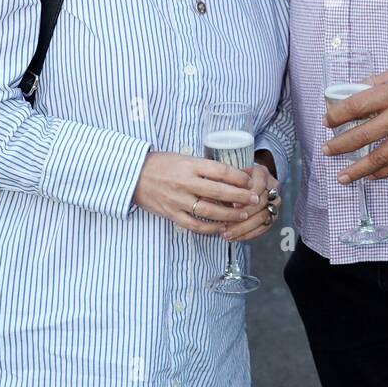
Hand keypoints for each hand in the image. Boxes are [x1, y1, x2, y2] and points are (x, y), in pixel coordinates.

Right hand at [132, 152, 257, 232]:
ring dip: (229, 215)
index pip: (220, 171)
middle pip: (219, 191)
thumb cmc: (161, 164)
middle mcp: (184, 182)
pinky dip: (210, 228)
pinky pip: (194, 224)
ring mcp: (177, 200)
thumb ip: (204, 167)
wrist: (133, 175)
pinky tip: (222, 227)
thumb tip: (231, 175)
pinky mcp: (171, 214)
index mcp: (189, 165)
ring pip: (209, 211)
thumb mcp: (184, 158)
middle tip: (254, 199)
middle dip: (240, 197)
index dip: (238, 177)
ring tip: (242, 215)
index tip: (249, 180)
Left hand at [220, 162, 280, 241]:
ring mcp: (274, 202)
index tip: (231, 205)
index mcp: (261, 173)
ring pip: (263, 218)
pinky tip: (235, 238)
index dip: (245, 196)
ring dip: (243, 228)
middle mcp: (272, 187)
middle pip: (262, 204)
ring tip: (226, 234)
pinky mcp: (272, 216)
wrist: (243, 184)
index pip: (258, 185)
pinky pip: (263, 228)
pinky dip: (248, 234)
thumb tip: (206, 199)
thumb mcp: (226, 178)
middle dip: (242, 216)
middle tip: (224, 225)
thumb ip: (221, 186)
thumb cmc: (231, 180)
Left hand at [321, 59, 387, 183]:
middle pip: (363, 135)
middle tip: (326, 151)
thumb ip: (375, 83)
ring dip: (358, 169)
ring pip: (380, 158)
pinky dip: (383, 172)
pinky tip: (370, 176)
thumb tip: (352, 93)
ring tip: (342, 176)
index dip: (337, 115)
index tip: (326, 122)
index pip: (356, 106)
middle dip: (340, 145)